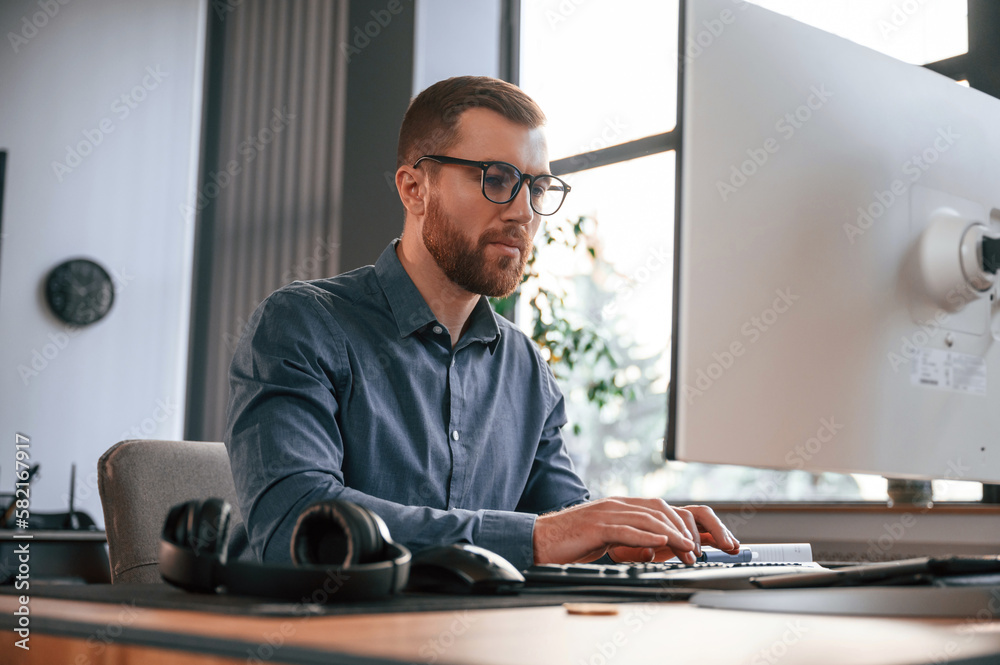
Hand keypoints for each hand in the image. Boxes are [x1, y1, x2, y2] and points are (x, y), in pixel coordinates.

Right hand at [532, 498, 738, 564]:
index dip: (679, 524)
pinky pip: (626, 529)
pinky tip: (660, 543)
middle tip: (695, 551)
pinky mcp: (596, 527)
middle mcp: (615, 505)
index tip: (693, 543)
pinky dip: (646, 536)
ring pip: (647, 519)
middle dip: (681, 530)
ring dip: (671, 536)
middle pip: (658, 511)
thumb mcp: (606, 538)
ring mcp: (605, 513)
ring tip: (687, 550)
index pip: (657, 508)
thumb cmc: (570, 541)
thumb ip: (628, 538)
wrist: (540, 540)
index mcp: (618, 506)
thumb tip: (652, 549)